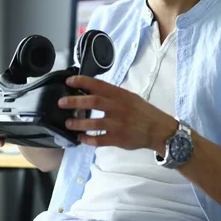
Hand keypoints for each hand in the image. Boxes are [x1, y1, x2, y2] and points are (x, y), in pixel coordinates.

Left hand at [58, 76, 177, 152]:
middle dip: (74, 102)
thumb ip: (113, 95)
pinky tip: (80, 138)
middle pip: (92, 102)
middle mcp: (118, 107)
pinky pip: (99, 140)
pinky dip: (87, 139)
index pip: (98, 85)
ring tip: (68, 123)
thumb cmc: (143, 112)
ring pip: (93, 123)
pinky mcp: (118, 139)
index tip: (69, 81)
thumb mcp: (130, 97)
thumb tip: (92, 90)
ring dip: (78, 123)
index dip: (82, 81)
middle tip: (61, 102)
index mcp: (120, 95)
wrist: (159, 129)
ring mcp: (118, 124)